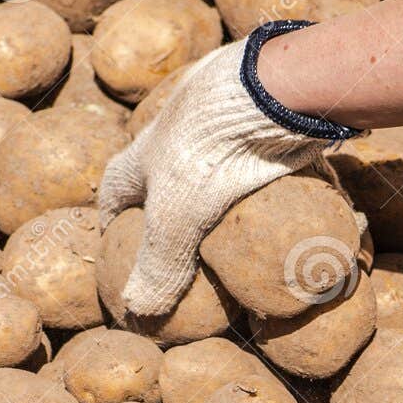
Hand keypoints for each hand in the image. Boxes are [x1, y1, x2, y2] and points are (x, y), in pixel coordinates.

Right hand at [97, 21, 357, 315]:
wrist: (271, 88)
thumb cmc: (207, 149)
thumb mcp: (176, 217)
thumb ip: (159, 266)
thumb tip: (138, 313)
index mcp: (144, 155)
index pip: (114, 190)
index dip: (112, 219)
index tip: (115, 242)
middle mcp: (179, 138)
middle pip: (167, 182)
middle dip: (172, 213)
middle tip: (184, 251)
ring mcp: (223, 129)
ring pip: (220, 172)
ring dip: (227, 202)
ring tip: (241, 244)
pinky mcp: (266, 127)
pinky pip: (268, 166)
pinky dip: (275, 194)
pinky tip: (290, 222)